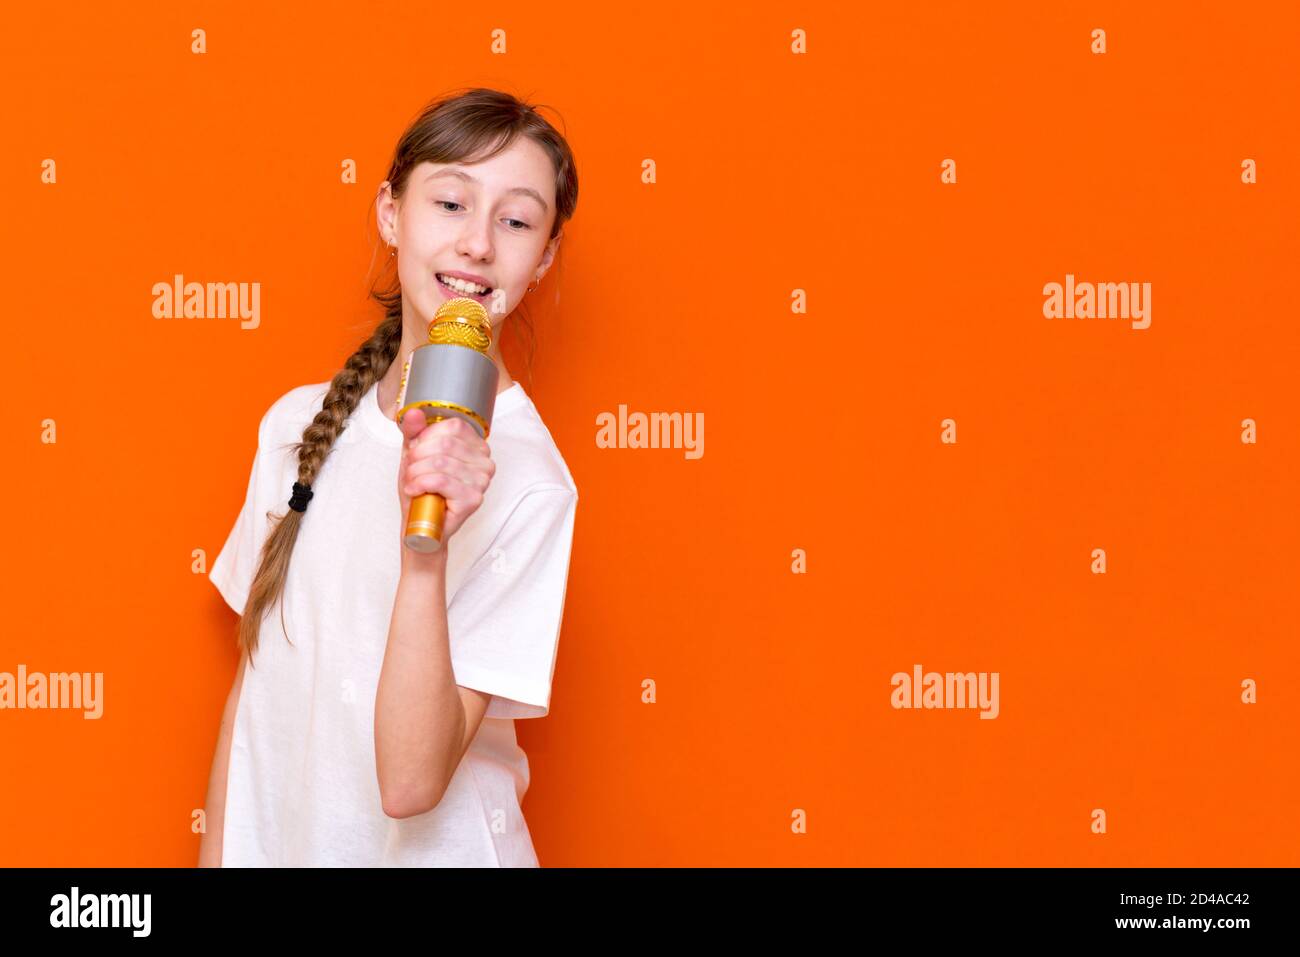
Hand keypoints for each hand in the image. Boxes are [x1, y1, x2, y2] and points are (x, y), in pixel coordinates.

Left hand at [397, 411, 495, 544]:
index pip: (454, 426)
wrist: (422, 523)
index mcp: (477, 446)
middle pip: (445, 444)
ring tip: (411, 482)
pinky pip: (441, 481)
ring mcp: (482, 482)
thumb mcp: (416, 454)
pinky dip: (420, 484)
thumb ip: (415, 431)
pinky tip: (415, 490)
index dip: (427, 436)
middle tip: (410, 469)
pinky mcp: (473, 499)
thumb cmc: (423, 489)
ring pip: (440, 462)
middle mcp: (485, 462)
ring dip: (416, 472)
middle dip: (418, 456)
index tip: (417, 450)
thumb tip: (413, 412)